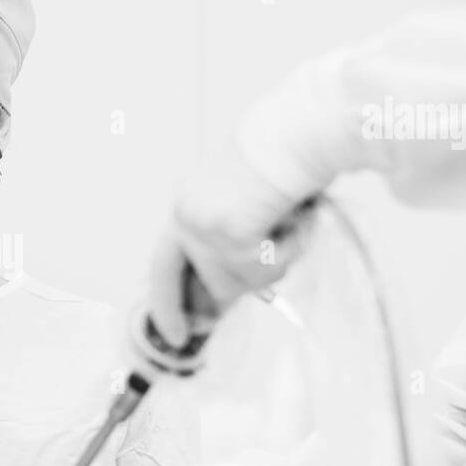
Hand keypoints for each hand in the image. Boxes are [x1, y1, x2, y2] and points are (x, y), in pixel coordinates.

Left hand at [149, 147, 311, 347]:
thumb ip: (233, 241)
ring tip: (292, 219)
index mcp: (186, 206)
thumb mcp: (248, 204)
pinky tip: (296, 217)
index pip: (164, 266)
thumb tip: (229, 293)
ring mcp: (204, 228)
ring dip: (279, 260)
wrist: (300, 129)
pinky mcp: (229, 235)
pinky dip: (292, 249)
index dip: (167, 304)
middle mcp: (186, 217)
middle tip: (260, 277)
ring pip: (245, 283)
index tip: (174, 336)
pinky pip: (267, 270)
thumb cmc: (287, 159)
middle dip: (241, 288)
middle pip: (215, 285)